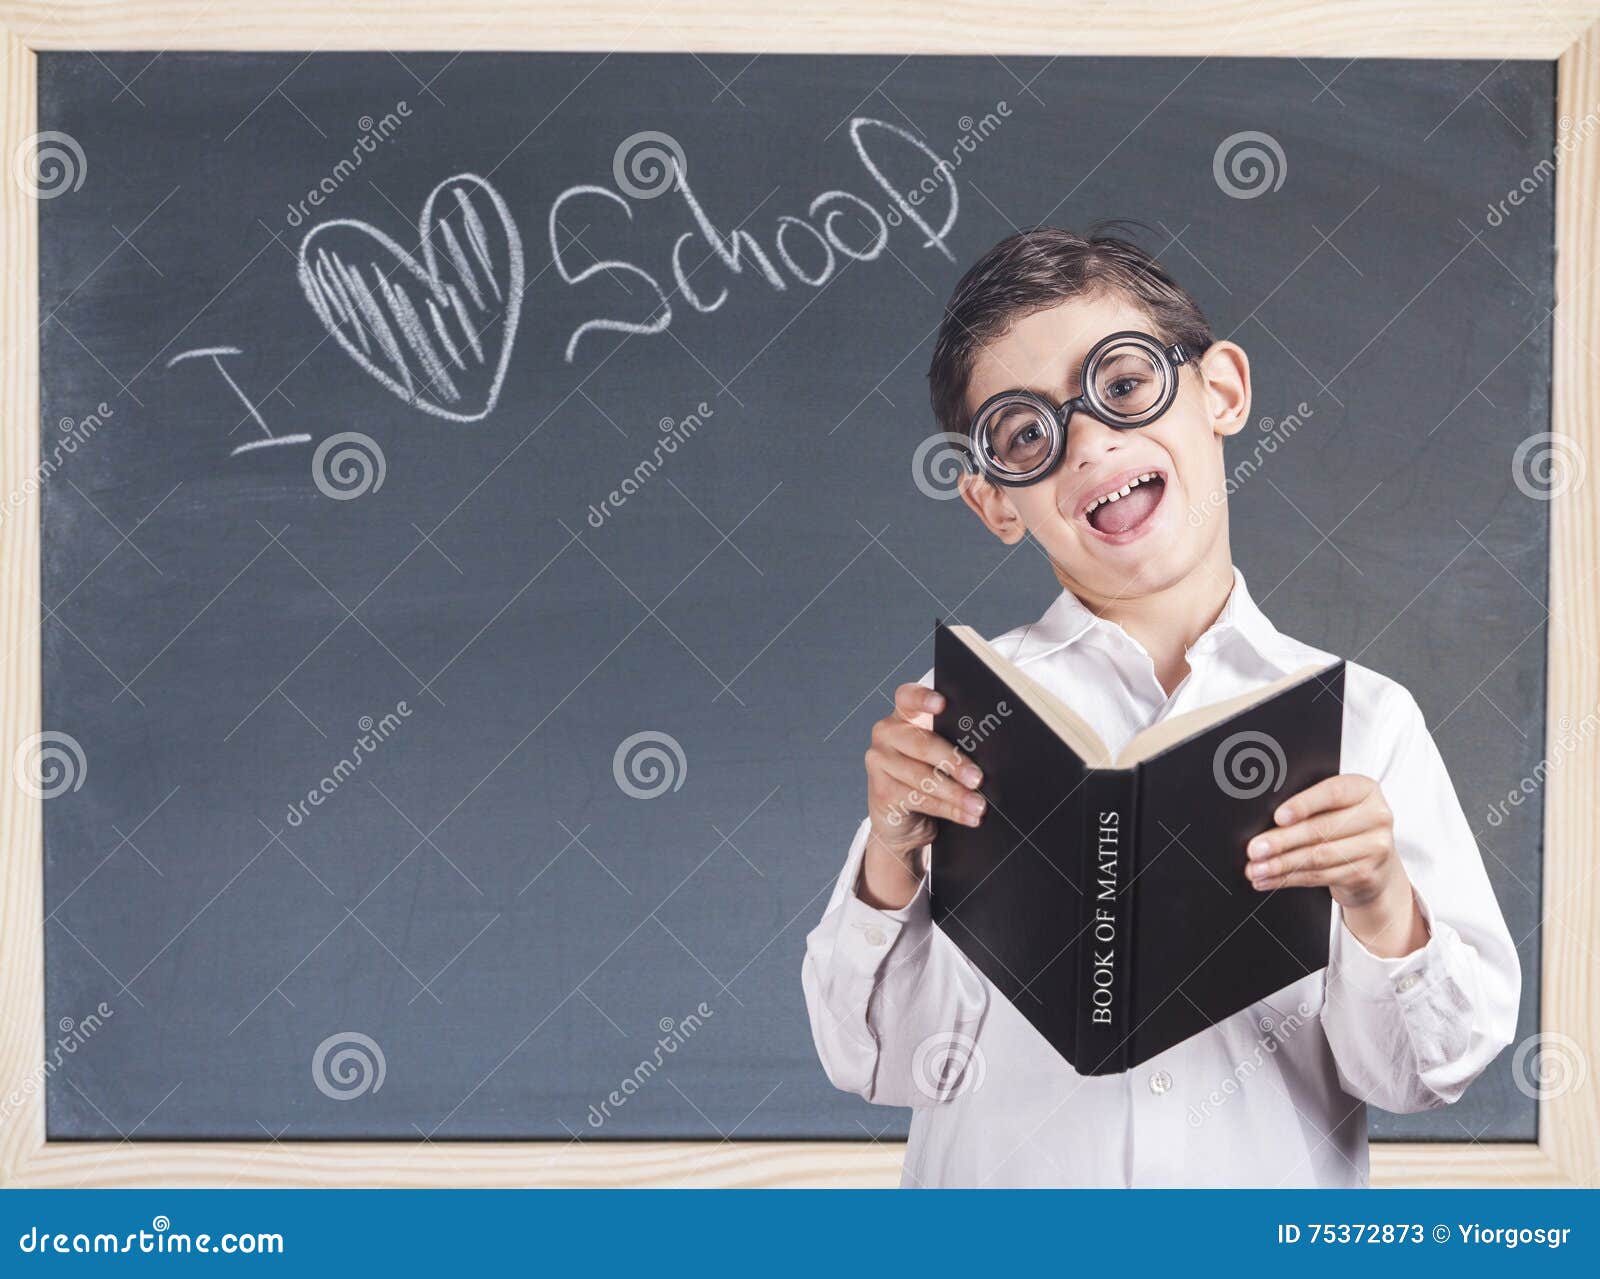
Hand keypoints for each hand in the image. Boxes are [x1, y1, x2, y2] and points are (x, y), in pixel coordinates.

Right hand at [860, 684, 984, 908]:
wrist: (904, 819)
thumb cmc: (929, 776)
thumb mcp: (939, 754)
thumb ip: (954, 742)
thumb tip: (989, 750)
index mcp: (904, 715)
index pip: (909, 697)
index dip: (924, 698)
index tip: (942, 704)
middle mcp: (887, 733)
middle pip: (922, 744)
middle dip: (954, 762)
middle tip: (977, 778)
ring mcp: (880, 762)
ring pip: (922, 777)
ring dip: (956, 794)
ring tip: (979, 804)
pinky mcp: (881, 791)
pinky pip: (920, 800)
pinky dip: (949, 810)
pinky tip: (967, 815)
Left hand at [1244, 773, 1426, 957]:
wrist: (1375, 861)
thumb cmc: (1343, 824)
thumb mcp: (1332, 806)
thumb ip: (1306, 805)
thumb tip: (1263, 821)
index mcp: (1363, 789)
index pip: (1332, 793)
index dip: (1303, 805)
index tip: (1278, 817)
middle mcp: (1376, 816)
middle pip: (1321, 829)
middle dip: (1281, 841)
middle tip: (1254, 849)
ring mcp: (1375, 848)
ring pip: (1318, 857)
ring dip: (1281, 865)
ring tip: (1256, 868)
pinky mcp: (1366, 874)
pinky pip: (1320, 876)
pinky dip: (1289, 879)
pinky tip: (1270, 880)